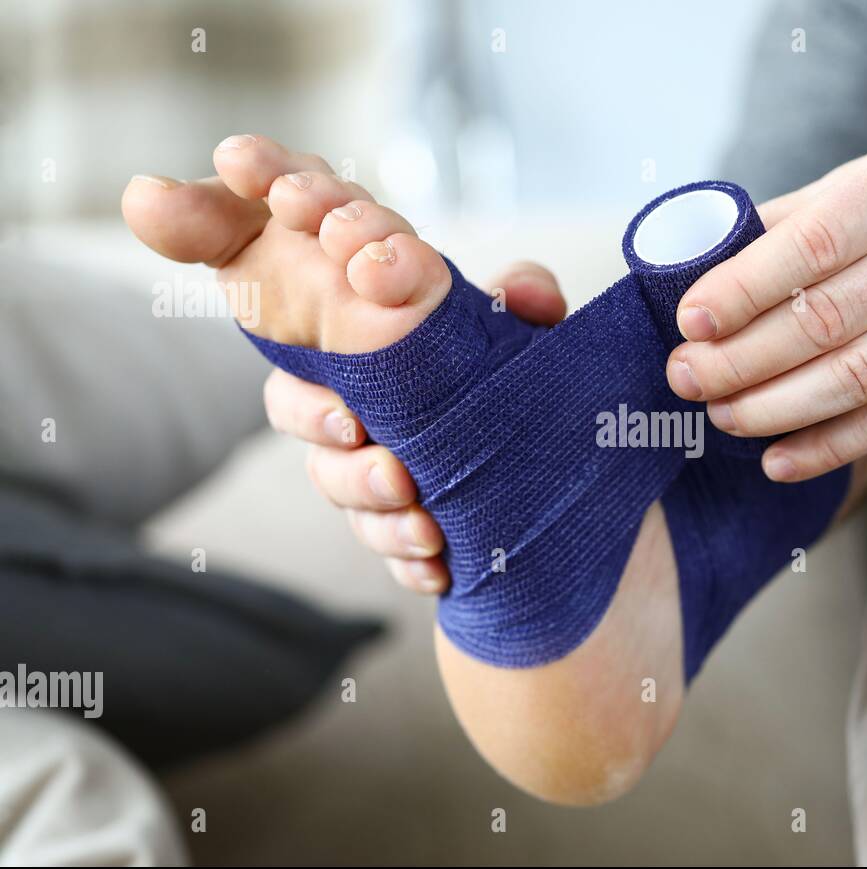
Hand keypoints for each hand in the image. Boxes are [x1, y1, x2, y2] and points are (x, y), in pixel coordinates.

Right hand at [263, 261, 568, 593]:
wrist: (561, 445)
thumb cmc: (514, 366)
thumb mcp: (521, 326)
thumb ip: (522, 298)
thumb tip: (528, 296)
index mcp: (365, 372)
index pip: (302, 384)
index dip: (309, 407)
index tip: (351, 422)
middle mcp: (362, 432)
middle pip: (320, 460)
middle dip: (350, 474)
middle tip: (396, 477)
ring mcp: (385, 490)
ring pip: (356, 514)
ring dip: (385, 526)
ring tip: (427, 529)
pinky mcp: (417, 538)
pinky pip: (400, 564)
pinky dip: (415, 570)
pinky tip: (441, 573)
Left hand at [666, 121, 866, 480]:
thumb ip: (804, 215)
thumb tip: (708, 258)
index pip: (813, 244)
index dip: (744, 288)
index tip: (690, 320)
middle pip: (826, 321)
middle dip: (741, 358)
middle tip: (685, 376)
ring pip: (856, 379)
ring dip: (774, 408)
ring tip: (719, 414)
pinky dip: (829, 447)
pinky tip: (777, 459)